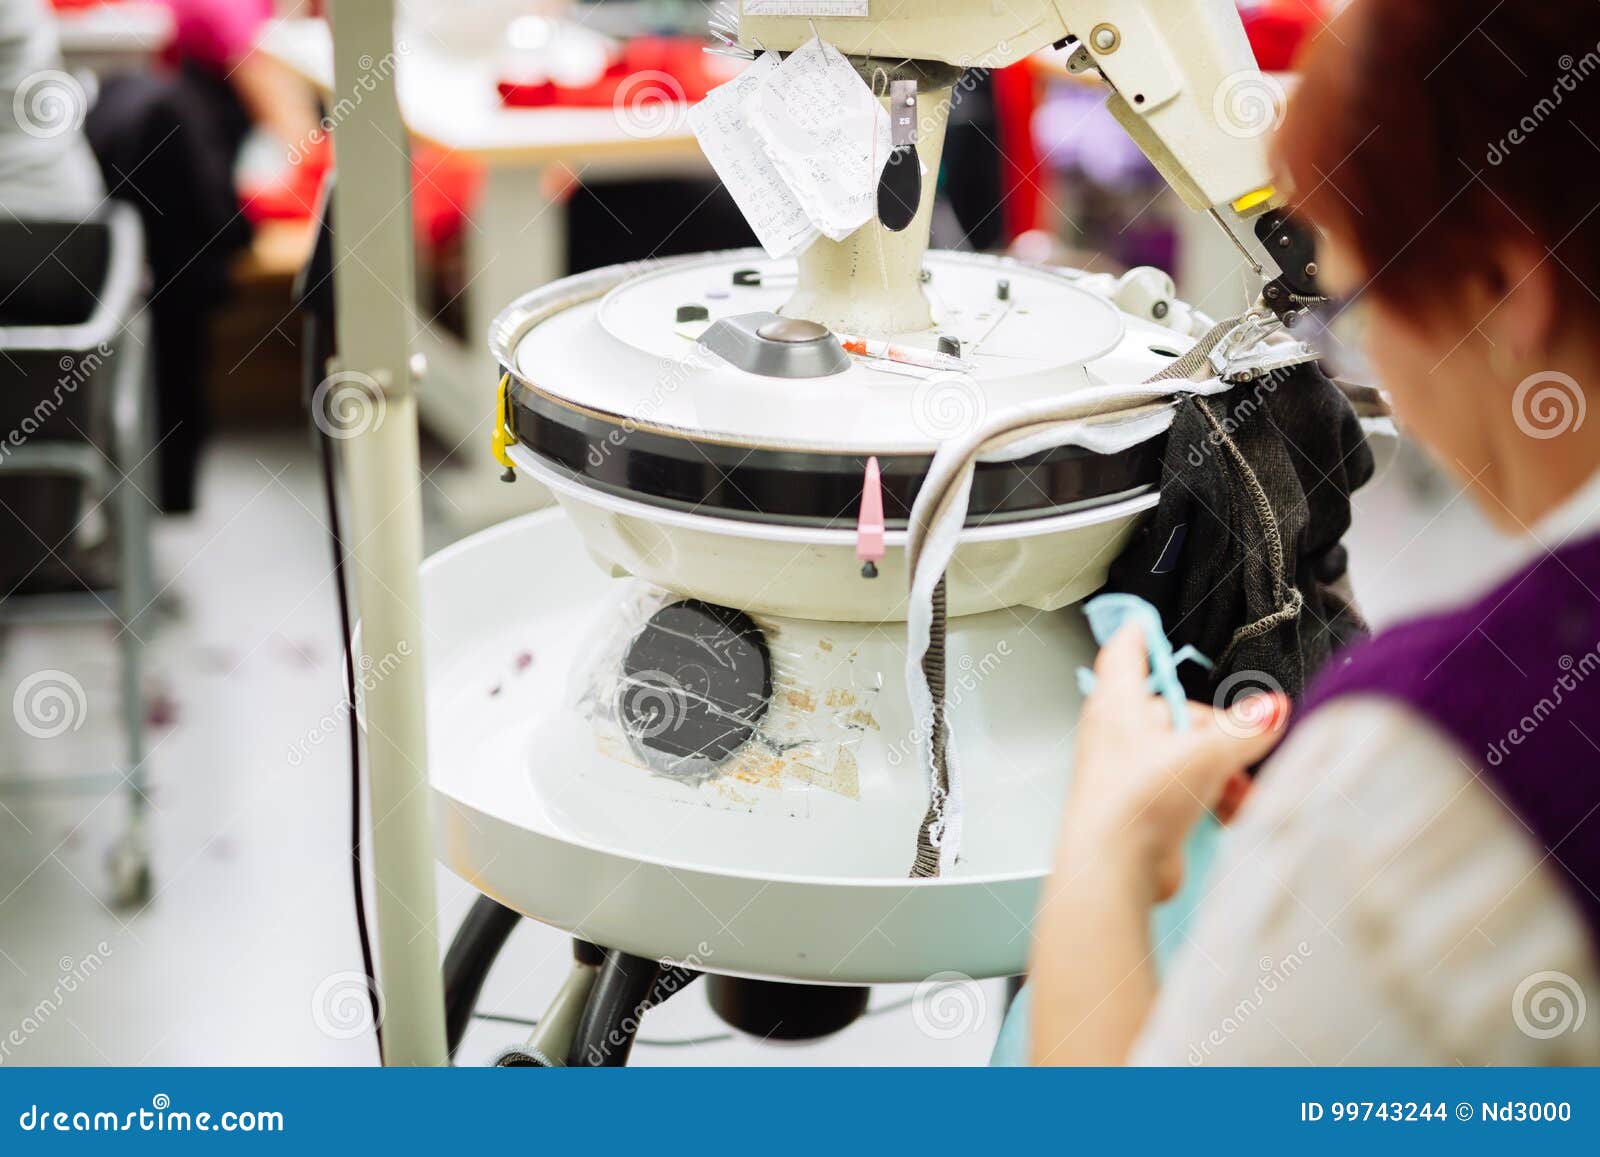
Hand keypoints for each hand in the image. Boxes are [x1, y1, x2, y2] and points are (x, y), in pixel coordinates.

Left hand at [1061, 623, 1290, 903]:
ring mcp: (1129, 770)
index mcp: (1118, 703)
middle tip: (1242, 745)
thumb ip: (1242, 729)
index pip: (1124, 653)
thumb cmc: (1136, 801)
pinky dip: (1214, 797)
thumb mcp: (1203, 754)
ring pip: (1187, 753)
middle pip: (1174, 710)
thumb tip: (1271, 708)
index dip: (1138, 634)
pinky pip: (1188, 789)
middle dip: (1215, 730)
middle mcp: (1118, 732)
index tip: (1147, 621)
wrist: (1115, 868)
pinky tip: (1233, 812)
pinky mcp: (1144, 806)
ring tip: (1241, 791)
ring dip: (1222, 770)